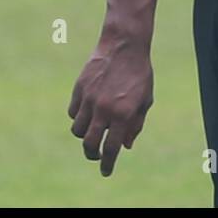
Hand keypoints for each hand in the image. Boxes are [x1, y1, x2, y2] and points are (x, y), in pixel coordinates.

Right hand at [68, 0, 159, 175]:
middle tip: (96, 155)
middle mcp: (104, 109)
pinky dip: (78, 116)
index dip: (107, 164)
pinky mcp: (79, 89)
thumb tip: (125, 145)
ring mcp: (89, 99)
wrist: (124, 45)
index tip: (106, 172)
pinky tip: (87, 112)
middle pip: (89, 144)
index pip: (112, 148)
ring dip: (84, 135)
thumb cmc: (139, 73)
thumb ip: (135, 124)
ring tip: (93, 130)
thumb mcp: (145, 99)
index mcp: (123, 114)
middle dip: (92, 155)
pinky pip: (73, 112)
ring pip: (77, 130)